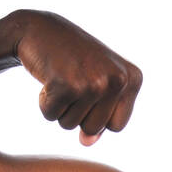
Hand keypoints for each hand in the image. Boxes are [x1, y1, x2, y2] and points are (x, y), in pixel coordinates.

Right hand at [14, 11, 142, 145]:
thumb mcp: (96, 86)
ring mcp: (94, 81)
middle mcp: (118, 79)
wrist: (38, 28)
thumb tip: (87, 143)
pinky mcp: (67, 84)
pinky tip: (48, 77)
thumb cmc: (71, 60)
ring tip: (60, 78)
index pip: (116, 127)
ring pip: (71, 124)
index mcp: (133, 79)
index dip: (97, 114)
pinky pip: (51, 115)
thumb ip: (99, 118)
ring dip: (60, 107)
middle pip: (93, 128)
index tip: (89, 86)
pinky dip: (44, 102)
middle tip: (71, 81)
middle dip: (77, 112)